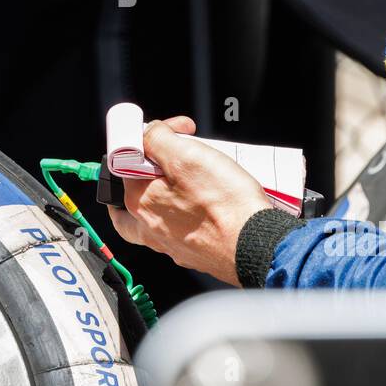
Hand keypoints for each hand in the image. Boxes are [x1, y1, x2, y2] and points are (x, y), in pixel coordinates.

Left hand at [108, 117, 271, 286]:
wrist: (258, 247)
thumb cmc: (225, 205)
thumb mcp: (187, 155)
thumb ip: (157, 138)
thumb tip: (147, 132)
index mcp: (139, 200)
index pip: (128, 159)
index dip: (154, 137)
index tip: (177, 132)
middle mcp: (148, 227)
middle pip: (136, 189)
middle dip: (155, 167)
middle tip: (176, 158)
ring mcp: (169, 244)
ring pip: (156, 213)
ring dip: (170, 193)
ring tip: (192, 180)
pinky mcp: (192, 253)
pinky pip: (179, 230)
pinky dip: (188, 214)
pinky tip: (207, 205)